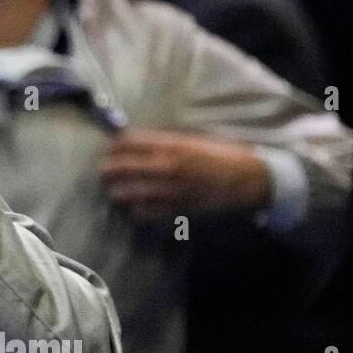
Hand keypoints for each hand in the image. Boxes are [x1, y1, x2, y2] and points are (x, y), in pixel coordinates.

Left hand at [100, 129, 271, 220]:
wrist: (249, 180)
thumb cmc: (223, 155)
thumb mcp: (193, 140)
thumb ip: (166, 143)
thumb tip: (138, 144)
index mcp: (172, 145)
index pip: (129, 142)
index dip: (114, 146)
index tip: (110, 149)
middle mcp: (167, 166)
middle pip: (122, 167)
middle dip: (108, 169)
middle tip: (104, 171)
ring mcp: (170, 189)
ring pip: (128, 192)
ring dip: (117, 191)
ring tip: (113, 190)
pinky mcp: (176, 208)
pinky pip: (145, 212)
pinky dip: (135, 209)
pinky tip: (133, 206)